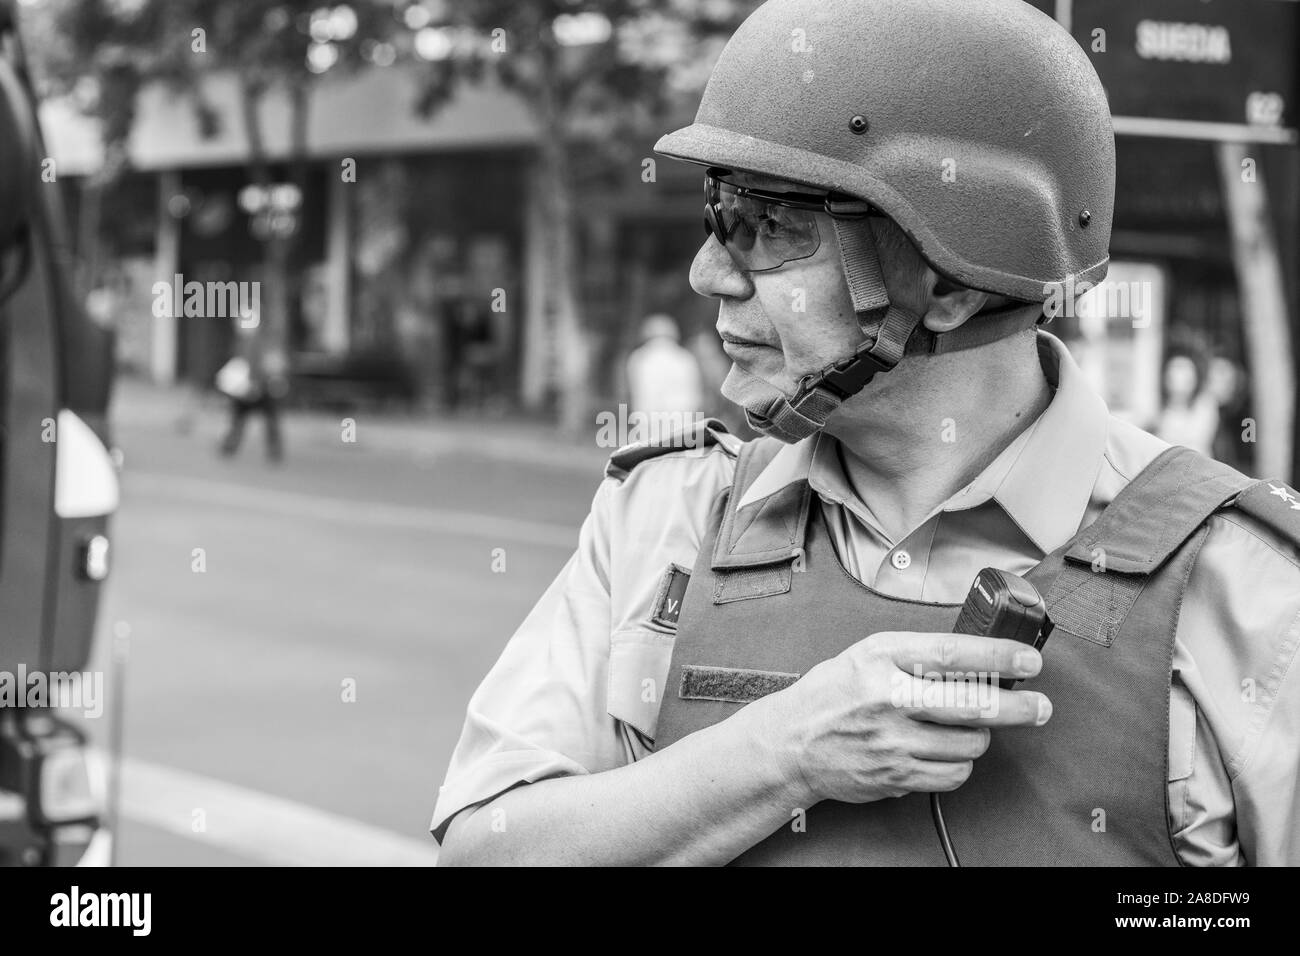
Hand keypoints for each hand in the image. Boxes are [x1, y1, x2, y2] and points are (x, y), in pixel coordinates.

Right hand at [750, 630, 1051, 805]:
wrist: (792, 743)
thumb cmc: (832, 694)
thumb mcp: (867, 654)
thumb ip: (917, 653)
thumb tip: (981, 657)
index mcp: (883, 657)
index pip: (954, 653)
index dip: (1001, 657)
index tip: (1029, 660)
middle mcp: (888, 697)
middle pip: (974, 704)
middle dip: (1019, 707)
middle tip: (1040, 707)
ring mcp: (892, 740)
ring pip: (970, 744)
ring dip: (981, 737)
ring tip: (968, 728)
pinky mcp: (895, 775)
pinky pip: (952, 774)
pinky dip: (959, 764)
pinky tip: (946, 751)